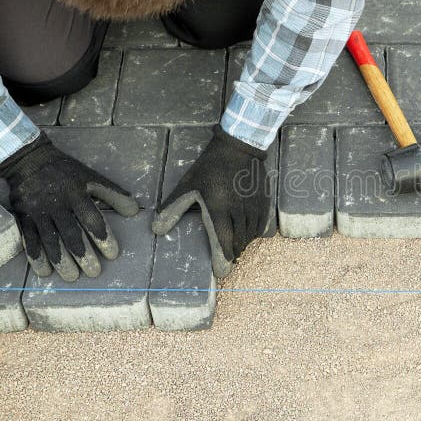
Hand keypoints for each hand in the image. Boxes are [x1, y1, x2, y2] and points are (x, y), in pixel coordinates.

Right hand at [0, 132, 139, 281]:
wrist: (29, 160)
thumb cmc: (67, 172)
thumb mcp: (92, 177)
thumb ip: (113, 194)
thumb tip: (134, 211)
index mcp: (77, 194)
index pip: (93, 220)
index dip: (104, 238)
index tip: (113, 255)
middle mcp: (58, 205)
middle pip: (72, 234)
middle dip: (84, 255)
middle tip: (94, 272)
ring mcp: (39, 212)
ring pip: (51, 241)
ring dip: (61, 261)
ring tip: (72, 277)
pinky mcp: (24, 217)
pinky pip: (29, 240)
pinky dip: (36, 258)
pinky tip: (45, 272)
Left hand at [152, 125, 270, 277]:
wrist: (238, 148)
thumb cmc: (210, 168)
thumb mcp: (188, 186)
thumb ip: (173, 208)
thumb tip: (156, 230)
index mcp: (219, 209)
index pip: (223, 242)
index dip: (223, 259)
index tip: (222, 271)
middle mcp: (239, 212)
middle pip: (239, 242)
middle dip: (233, 252)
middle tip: (228, 257)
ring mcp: (253, 207)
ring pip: (251, 235)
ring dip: (244, 243)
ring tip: (237, 246)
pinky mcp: (264, 202)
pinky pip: (262, 225)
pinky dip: (255, 233)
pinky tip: (249, 233)